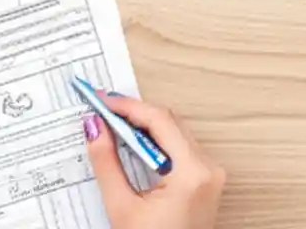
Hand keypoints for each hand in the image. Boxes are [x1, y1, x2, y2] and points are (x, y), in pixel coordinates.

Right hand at [83, 94, 225, 228]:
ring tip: (112, 124)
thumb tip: (94, 128)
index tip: (101, 99)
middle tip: (101, 108)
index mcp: (192, 173)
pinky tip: (133, 143)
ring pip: (175, 131)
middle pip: (168, 121)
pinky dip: (155, 140)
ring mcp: (211, 175)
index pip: (158, 120)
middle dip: (133, 112)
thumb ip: (106, 162)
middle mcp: (208, 170)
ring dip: (144, 125)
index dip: (126, 106)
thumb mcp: (122, 206)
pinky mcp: (206, 181)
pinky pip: (181, 147)